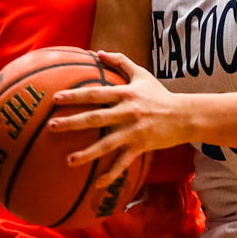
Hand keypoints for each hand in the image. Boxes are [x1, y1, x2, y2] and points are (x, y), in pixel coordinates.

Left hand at [48, 51, 189, 189]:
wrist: (184, 116)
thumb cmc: (159, 94)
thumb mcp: (141, 74)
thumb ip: (120, 61)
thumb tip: (97, 52)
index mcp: (125, 94)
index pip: (95, 93)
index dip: (75, 96)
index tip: (56, 99)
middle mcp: (127, 112)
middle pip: (95, 118)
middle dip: (72, 122)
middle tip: (52, 126)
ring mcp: (133, 131)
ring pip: (106, 144)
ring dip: (87, 153)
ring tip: (68, 160)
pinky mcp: (140, 146)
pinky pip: (123, 163)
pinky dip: (111, 175)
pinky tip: (96, 185)